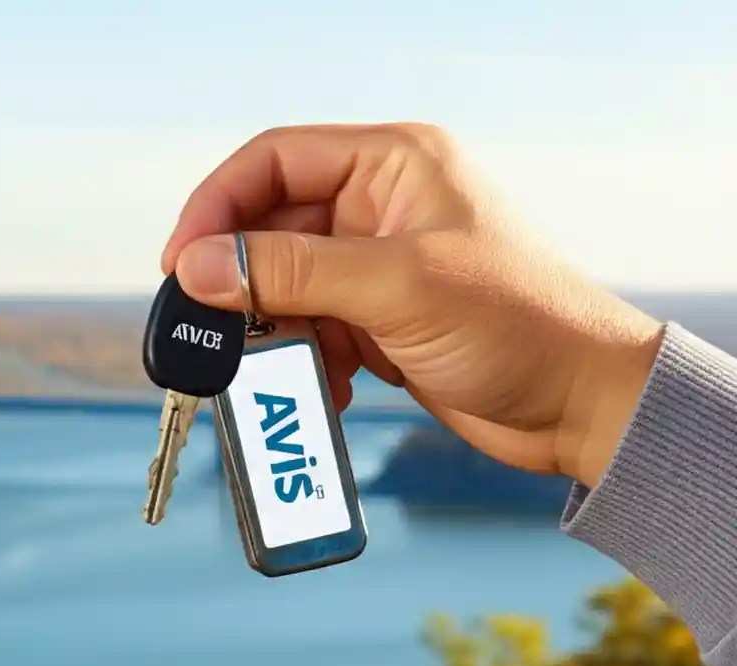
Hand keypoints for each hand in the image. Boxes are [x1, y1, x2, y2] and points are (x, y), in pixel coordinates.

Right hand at [162, 123, 663, 487]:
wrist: (582, 406)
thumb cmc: (520, 324)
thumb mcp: (396, 287)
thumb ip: (291, 272)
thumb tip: (199, 268)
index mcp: (393, 165)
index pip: (275, 160)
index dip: (217, 205)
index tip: (182, 261)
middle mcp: (380, 205)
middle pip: (270, 226)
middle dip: (240, 281)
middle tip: (210, 327)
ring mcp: (376, 264)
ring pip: (283, 284)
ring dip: (270, 329)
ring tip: (276, 367)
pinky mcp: (377, 317)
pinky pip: (308, 328)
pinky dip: (301, 358)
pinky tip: (325, 384)